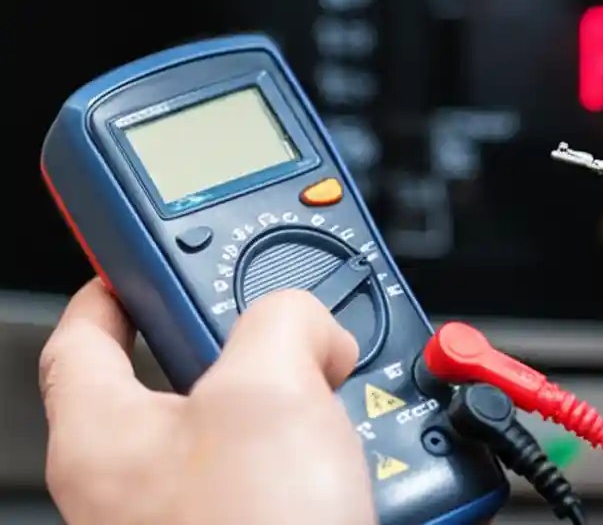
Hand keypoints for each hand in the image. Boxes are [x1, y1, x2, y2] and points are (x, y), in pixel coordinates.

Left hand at [39, 281, 376, 524]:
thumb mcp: (269, 388)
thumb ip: (281, 320)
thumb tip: (309, 323)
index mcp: (103, 438)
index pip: (82, 337)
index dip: (116, 284)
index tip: (145, 256)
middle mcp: (138, 486)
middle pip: (186, 376)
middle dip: (250, 341)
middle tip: (295, 322)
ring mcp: (199, 519)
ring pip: (254, 426)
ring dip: (309, 399)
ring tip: (350, 391)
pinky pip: (292, 474)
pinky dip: (331, 450)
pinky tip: (369, 449)